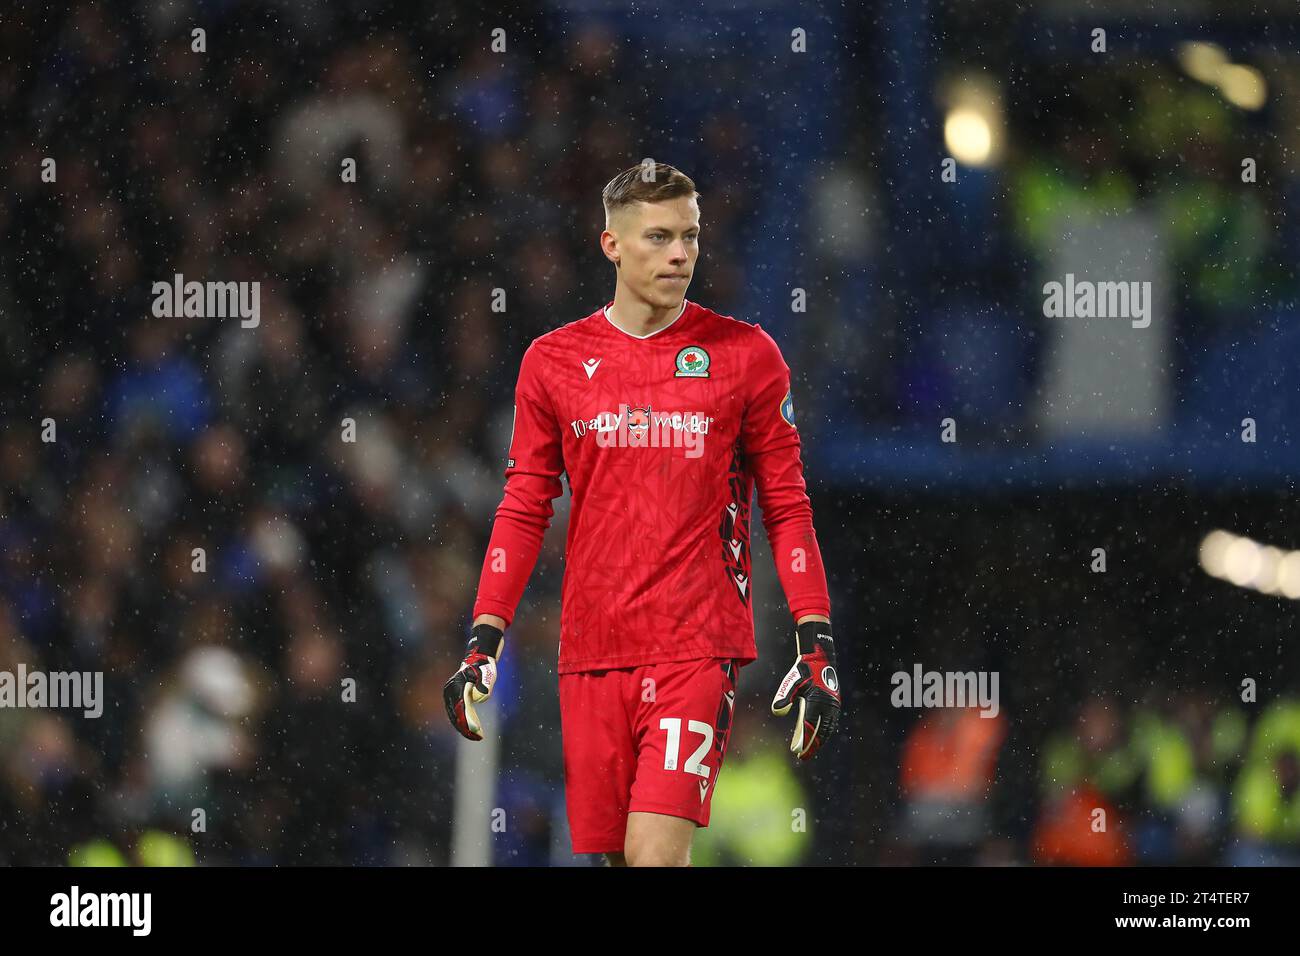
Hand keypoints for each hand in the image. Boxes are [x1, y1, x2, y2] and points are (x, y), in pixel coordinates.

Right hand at [443, 623, 504, 740]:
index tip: (477, 732)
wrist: (478, 657)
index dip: (468, 722)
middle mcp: (449, 690)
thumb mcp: (488, 673)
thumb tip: (481, 698)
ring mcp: (449, 693)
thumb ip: (485, 685)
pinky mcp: (452, 696)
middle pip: (455, 713)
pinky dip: (462, 720)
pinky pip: (455, 711)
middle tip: (478, 738)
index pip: (461, 708)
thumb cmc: (484, 665)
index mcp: (456, 685)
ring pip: (454, 714)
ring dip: (463, 726)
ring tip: (475, 736)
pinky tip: (471, 728)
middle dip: (466, 727)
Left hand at [771, 621, 840, 759]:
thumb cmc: (803, 670)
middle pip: (821, 732)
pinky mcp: (835, 703)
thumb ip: (784, 697)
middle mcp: (828, 706)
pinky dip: (825, 732)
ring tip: (810, 750)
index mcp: (817, 702)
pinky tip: (818, 736)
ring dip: (820, 740)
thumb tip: (776, 712)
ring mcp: (834, 705)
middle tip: (803, 757)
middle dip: (813, 746)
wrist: (820, 657)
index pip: (811, 727)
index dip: (805, 742)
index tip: (798, 753)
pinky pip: (831, 722)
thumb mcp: (791, 682)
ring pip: (828, 729)